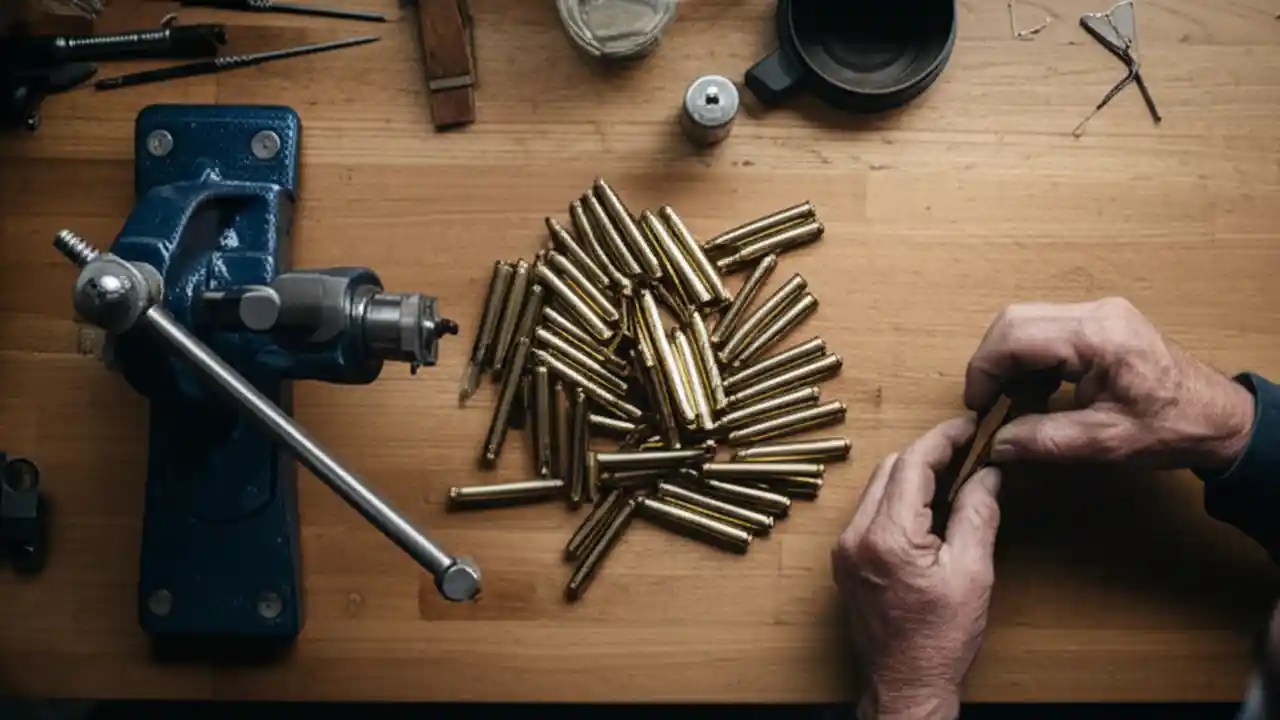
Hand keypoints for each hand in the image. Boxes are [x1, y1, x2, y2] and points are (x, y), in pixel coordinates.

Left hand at [833, 418, 1001, 719]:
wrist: (905, 684)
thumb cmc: (939, 640)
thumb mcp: (972, 573)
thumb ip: (977, 514)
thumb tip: (988, 473)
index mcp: (887, 537)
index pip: (911, 464)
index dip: (943, 438)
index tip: (970, 427)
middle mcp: (855, 536)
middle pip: (890, 469)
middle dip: (929, 453)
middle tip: (968, 451)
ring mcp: (844, 548)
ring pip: (878, 487)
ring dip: (913, 475)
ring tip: (954, 477)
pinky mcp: (844, 560)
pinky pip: (870, 511)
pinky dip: (898, 499)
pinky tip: (928, 508)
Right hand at [965, 297, 1253, 469]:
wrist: (1219, 419)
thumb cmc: (1172, 429)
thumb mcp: (1104, 443)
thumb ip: (1043, 440)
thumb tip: (995, 444)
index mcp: (1098, 336)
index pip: (1016, 336)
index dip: (984, 370)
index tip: (976, 406)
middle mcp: (1096, 313)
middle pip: (1015, 321)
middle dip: (992, 364)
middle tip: (987, 404)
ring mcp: (1099, 314)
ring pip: (1027, 323)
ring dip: (1010, 363)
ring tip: (1016, 404)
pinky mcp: (1100, 323)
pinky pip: (1047, 331)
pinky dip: (1030, 361)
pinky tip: (1038, 394)